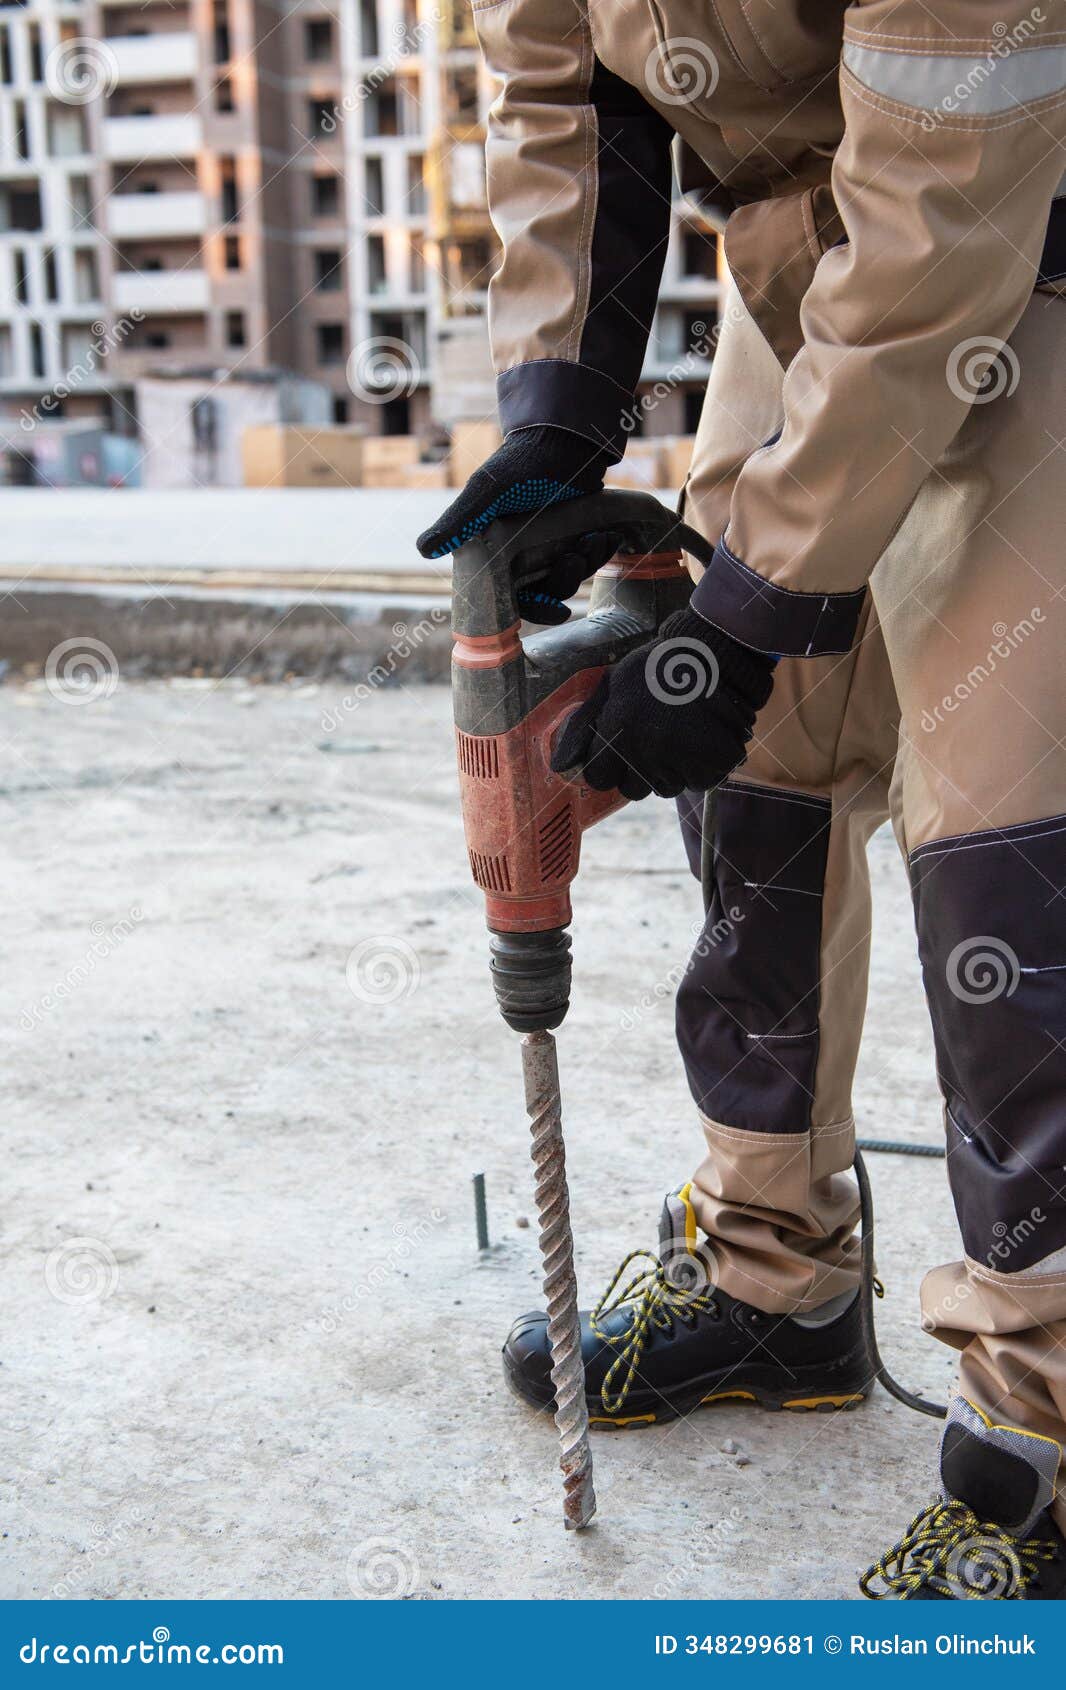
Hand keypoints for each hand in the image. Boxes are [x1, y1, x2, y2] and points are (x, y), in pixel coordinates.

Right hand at [417, 426, 612, 621]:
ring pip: (570, 576)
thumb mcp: (487, 490)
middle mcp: (520, 554)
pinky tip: (606, 538)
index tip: (558, 612)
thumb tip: (423, 549)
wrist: (561, 437)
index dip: (534, 609)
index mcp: (494, 552)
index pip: (511, 598)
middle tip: (574, 559)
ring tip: (592, 539)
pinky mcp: (574, 535)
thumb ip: (460, 520)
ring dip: (586, 564)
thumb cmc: (521, 463)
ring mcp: (549, 545)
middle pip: (546, 592)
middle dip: (565, 581)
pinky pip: (589, 558)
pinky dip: (600, 552)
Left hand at [551, 606, 775, 799]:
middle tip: (652, 741)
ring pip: (667, 787)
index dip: (606, 766)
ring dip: (671, 770)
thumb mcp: (609, 686)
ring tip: (678, 735)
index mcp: (617, 730)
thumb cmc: (653, 668)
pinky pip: (699, 782)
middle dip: (638, 772)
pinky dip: (702, 768)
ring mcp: (681, 757)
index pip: (598, 778)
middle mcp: (646, 749)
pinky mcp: (713, 761)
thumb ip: (581, 727)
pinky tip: (700, 740)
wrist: (710, 651)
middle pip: (633, 790)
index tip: (618, 750)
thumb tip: (559, 767)